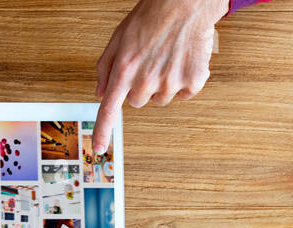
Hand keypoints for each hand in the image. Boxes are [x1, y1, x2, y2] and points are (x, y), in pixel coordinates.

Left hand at [92, 0, 228, 153]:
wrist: (184, 4)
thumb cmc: (151, 16)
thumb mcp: (119, 37)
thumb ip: (106, 67)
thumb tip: (100, 93)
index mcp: (124, 70)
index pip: (109, 110)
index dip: (103, 131)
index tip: (100, 148)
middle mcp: (146, 81)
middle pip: (138, 102)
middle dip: (140, 87)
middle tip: (148, 63)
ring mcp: (170, 83)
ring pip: (161, 99)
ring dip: (162, 84)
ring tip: (166, 58)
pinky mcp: (192, 81)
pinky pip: (185, 95)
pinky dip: (184, 81)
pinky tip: (182, 61)